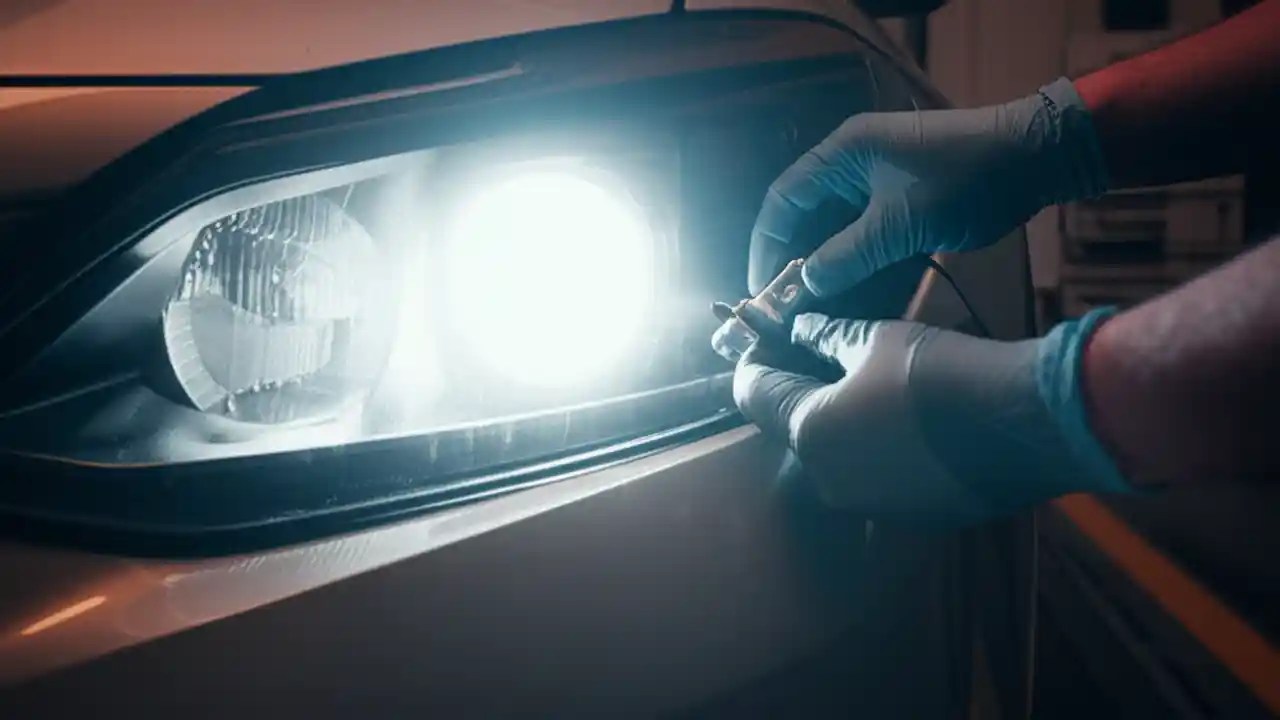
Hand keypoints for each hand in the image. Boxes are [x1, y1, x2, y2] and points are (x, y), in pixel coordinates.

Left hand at [734, 312, 1129, 520]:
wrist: (1025, 425)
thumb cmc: (942, 373)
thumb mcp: (876, 339)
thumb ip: (825, 335)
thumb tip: (798, 327)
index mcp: (808, 433)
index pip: (752, 394)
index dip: (753, 359)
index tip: (765, 335)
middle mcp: (827, 480)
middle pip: (793, 426)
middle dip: (800, 387)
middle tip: (820, 349)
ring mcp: (869, 505)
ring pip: (836, 453)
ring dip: (841, 418)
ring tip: (872, 379)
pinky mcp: (912, 515)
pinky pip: (878, 475)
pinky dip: (880, 446)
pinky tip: (910, 416)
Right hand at [749, 78, 1107, 296]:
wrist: (1034, 160)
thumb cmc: (962, 180)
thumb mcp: (897, 225)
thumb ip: (846, 256)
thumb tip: (807, 282)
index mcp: (841, 155)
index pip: (783, 200)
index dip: (767, 244)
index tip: (761, 286)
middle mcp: (854, 167)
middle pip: (809, 219)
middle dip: (799, 263)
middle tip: (789, 307)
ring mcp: (881, 185)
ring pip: (840, 234)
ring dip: (832, 270)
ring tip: (820, 313)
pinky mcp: (906, 205)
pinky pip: (871, 240)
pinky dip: (863, 268)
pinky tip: (858, 302)